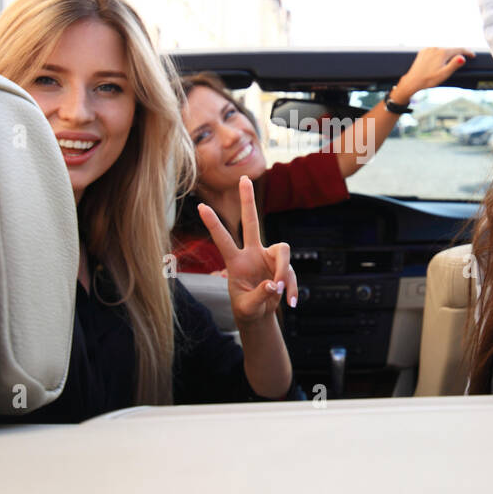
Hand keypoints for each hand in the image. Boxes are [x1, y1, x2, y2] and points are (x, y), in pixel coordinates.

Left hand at [198, 176, 297, 324]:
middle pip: (251, 222)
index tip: (201, 206)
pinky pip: (291, 272)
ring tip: (279, 293)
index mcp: (235, 262)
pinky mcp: (282, 265)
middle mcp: (251, 253)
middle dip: (247, 200)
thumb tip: (273, 284)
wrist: (259, 316)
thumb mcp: (248, 308)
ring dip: (284, 272)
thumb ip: (259, 296)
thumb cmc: (247, 309)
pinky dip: (291, 287)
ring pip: (282, 251)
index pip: (223, 240)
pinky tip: (289, 302)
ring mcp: (267, 257)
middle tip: (244, 178)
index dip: (213, 224)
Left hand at [394, 46, 476, 100]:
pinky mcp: (423, 52)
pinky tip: (440, 60)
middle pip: (451, 49)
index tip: (473, 55)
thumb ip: (454, 65)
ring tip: (453, 60)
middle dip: (458, 53)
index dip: (467, 52)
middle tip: (465, 58)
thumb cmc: (428, 79)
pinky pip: (435, 50)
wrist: (413, 81)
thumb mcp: (444, 74)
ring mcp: (428, 49)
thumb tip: (462, 57)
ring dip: (448, 53)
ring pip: (442, 49)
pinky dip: (440, 54)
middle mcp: (435, 48)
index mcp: (442, 52)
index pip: (459, 49)